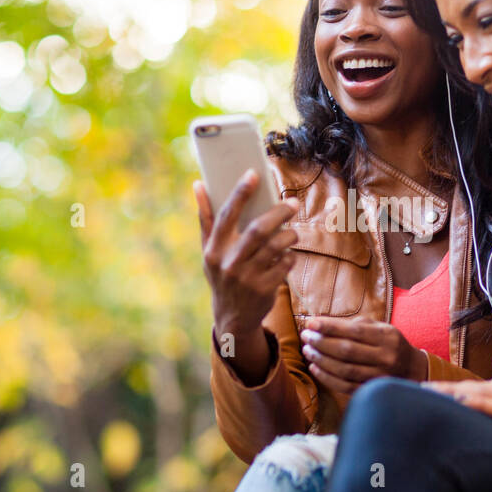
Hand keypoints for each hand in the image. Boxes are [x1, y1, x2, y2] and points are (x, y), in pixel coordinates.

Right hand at [197, 171, 297, 339]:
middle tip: (293, 202)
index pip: (227, 215)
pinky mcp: (264, 290)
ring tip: (291, 231)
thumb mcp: (209, 251)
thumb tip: (198, 184)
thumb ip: (206, 218)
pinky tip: (288, 254)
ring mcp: (247, 278)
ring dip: (289, 235)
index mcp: (214, 249)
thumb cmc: (221, 274)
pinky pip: (285, 264)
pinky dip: (290, 256)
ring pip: (275, 247)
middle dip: (278, 213)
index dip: (240, 193)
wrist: (232, 317)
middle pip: (257, 230)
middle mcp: (228, 263)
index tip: (253, 174)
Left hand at [299, 316, 428, 395]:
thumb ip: (354, 325)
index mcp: (386, 336)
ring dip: (321, 359)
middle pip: (346, 350)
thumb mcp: (379, 328)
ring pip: (344, 369)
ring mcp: (379, 375)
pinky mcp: (372, 389)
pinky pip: (345, 385)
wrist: (412, 369)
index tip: (311, 323)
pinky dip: (327, 377)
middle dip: (321, 342)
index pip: (354, 331)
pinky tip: (315, 367)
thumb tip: (321, 323)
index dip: (330, 327)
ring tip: (307, 350)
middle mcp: (385, 356)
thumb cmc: (388, 344)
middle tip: (306, 336)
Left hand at [423, 375, 491, 466]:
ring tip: (420, 395)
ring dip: (446, 392)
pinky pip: (491, 403)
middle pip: (468, 386)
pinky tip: (453, 402)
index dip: (452, 392)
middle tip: (411, 393)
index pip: (477, 389)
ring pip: (473, 391)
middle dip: (440, 391)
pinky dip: (471, 401)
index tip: (429, 397)